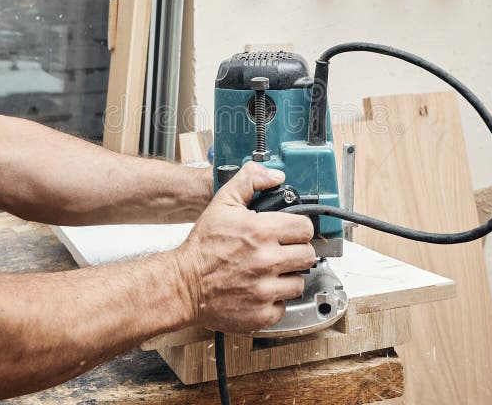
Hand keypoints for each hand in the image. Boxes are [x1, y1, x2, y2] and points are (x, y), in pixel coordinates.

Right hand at [174, 162, 315, 332]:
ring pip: (299, 283)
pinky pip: (284, 307)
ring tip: (270, 273)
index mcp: (261, 231)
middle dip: (296, 252)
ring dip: (288, 277)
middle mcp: (266, 261)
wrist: (183, 284)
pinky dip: (275, 301)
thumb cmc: (203, 246)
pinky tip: (261, 291)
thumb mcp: (222, 203)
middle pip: (308, 255)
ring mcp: (265, 290)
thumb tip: (275, 176)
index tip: (291, 233)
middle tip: (281, 252)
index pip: (305, 228)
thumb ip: (249, 182)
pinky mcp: (261, 314)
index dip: (299, 229)